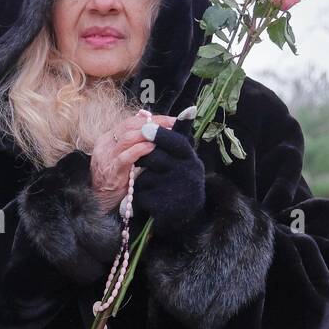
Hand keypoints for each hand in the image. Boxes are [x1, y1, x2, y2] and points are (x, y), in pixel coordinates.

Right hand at [90, 112, 176, 213]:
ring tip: (164, 134)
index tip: (170, 120)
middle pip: (130, 125)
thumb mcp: (124, 159)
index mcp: (108, 139)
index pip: (130, 122)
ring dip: (148, 133)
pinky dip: (140, 149)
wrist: (99, 203)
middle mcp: (106, 144)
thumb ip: (135, 146)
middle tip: (172, 124)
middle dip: (153, 123)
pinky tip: (152, 147)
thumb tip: (157, 135)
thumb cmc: (116, 181)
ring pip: (127, 137)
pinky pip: (126, 156)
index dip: (151, 119)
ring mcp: (107, 157)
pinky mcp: (111, 170)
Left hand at [132, 119, 205, 235]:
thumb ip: (181, 137)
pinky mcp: (163, 208)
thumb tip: (189, 109)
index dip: (160, 135)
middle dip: (142, 158)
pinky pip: (140, 195)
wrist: (184, 219)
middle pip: (155, 158)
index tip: (145, 128)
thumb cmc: (181, 183)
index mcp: (192, 161)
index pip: (177, 143)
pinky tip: (144, 200)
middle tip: (136, 160)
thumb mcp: (184, 160)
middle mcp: (187, 176)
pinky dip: (138, 197)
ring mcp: (175, 193)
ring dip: (139, 179)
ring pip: (144, 178)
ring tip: (144, 184)